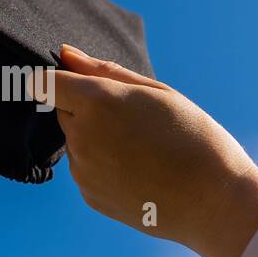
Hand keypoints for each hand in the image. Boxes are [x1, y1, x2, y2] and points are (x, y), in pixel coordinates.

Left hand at [49, 44, 257, 256]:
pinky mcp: (90, 196)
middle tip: (137, 119)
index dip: (57, 79)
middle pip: (65, 111)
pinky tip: (141, 171)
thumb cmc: (193, 137)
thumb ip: (103, 71)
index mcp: (96, 102)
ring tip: (145, 149)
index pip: (44, 83)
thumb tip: (65, 55)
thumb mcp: (156, 92)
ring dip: (98, 138)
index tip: (75, 82)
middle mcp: (80, 136)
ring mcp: (83, 170)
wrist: (214, 201)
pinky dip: (105, 166)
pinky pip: (88, 170)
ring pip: (77, 142)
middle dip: (89, 108)